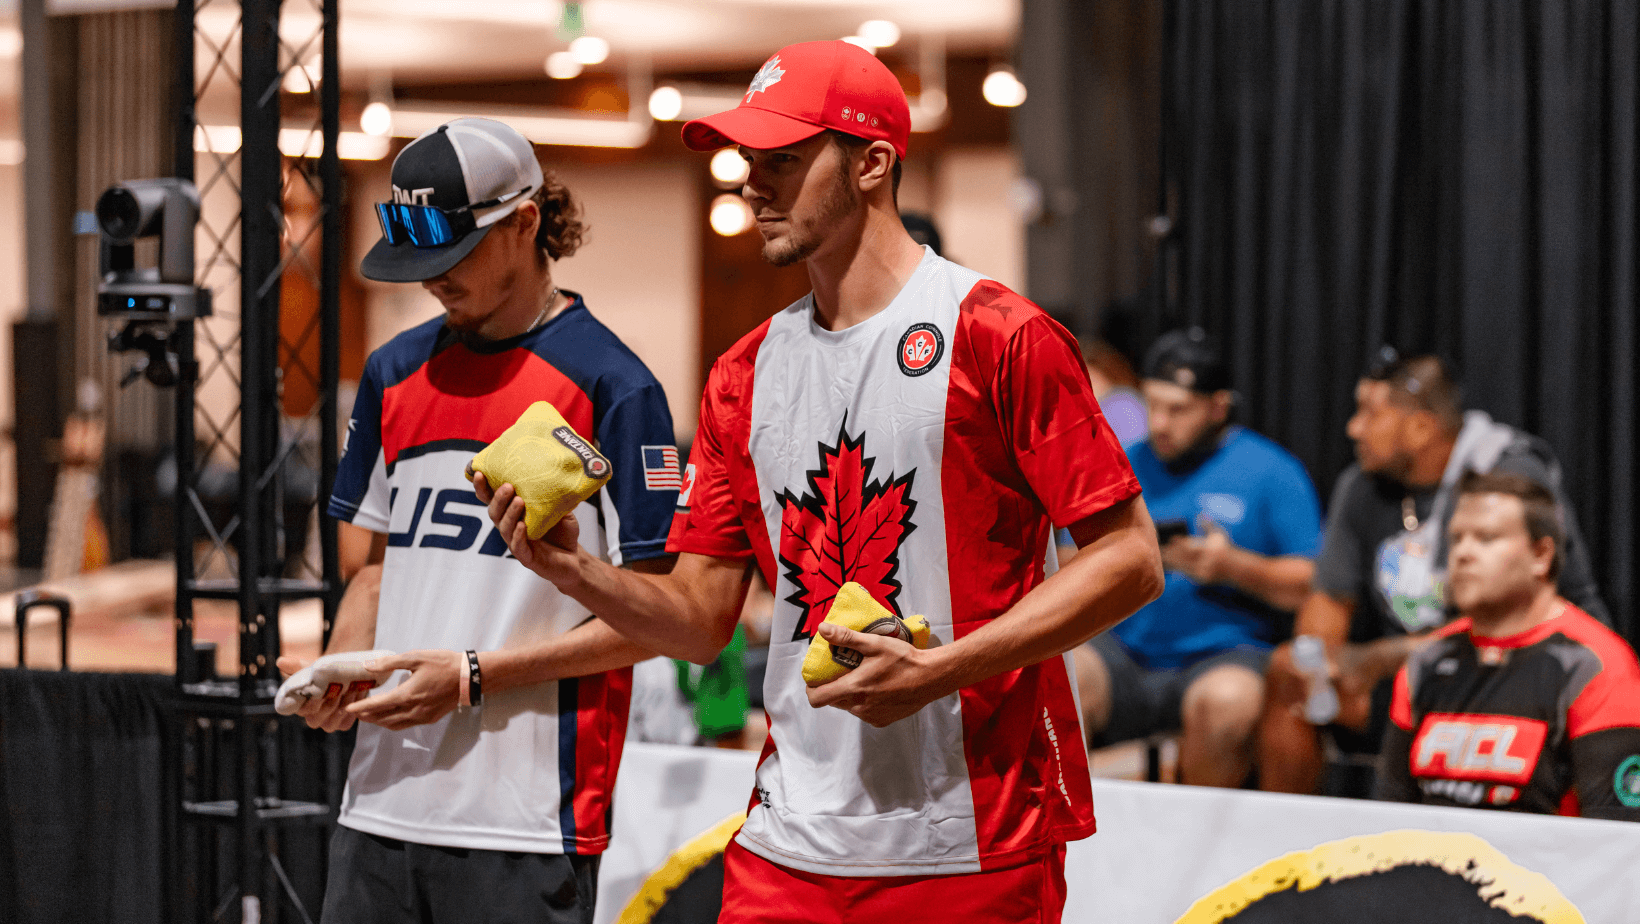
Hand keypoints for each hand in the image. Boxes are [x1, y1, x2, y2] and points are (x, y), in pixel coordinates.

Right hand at [275, 654, 370, 731]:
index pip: (301, 711)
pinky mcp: (342, 723)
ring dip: (341, 708)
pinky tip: (358, 695)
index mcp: (301, 706)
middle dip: (327, 706)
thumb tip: (280, 661)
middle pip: (315, 721)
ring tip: (351, 690)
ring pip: (331, 725)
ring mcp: (327, 722)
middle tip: (339, 690)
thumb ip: (297, 667)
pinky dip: (352, 711)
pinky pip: (345, 724)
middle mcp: (312, 717)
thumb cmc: (325, 672)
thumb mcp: (312, 668)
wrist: (344, 674)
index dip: (310, 703)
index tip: (320, 690)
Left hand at [345, 649, 462, 730]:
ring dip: (379, 722)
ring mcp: (422, 716)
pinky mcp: (430, 718)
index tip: (348, 709)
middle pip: (383, 718)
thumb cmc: (443, 664)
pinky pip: (406, 724)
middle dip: (367, 717)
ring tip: (369, 716)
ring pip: (394, 724)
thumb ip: (389, 663)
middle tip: (355, 713)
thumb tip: (367, 666)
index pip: (377, 705)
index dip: (361, 708)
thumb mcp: (416, 657)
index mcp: (407, 694)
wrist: (469, 677)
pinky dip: (394, 723)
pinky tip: (391, 716)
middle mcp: (413, 709)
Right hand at [475, 474, 585, 588]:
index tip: (480, 473)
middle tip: (508, 486)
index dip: (484, 488)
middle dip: (498, 498)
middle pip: (495, 512)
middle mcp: (510, 527)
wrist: (574, 558)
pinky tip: (522, 526)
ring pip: (505, 528)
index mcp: (513, 513)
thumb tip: (554, 476)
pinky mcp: (527, 558)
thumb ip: (554, 497)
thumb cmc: (562, 532)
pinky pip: (517, 547)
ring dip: (510, 513)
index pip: (493, 500)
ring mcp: (516, 543)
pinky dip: (518, 536)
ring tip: (518, 501)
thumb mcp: (561, 510)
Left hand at [804, 622, 941, 727]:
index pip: (818, 698)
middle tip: (844, 670)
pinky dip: (866, 702)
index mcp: (854, 688)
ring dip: (851, 694)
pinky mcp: (882, 721)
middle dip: (835, 687)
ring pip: (850, 706)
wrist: (932, 678)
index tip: (816, 678)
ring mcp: (871, 716)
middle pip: (834, 701)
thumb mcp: (875, 643)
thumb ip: (846, 637)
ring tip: (865, 677)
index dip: (812, 689)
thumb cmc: (904, 660)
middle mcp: (859, 707)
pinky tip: (879, 688)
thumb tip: (823, 629)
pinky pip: (865, 712)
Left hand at [1160, 518, 1231, 583]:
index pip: (1192, 545)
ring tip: (1161, 557)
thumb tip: (1200, 515)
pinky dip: (1178, 569)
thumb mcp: (1219, 535)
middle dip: (1172, 552)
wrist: (1235, 568)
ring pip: (1183, 566)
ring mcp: (1204, 571)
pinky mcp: (1201, 579)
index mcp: (1209, 549)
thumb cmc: (1224, 548)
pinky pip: (1187, 573)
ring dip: (1171, 562)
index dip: (1181, 542)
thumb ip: (1208, 526)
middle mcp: (1205, 561)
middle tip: (1160, 548)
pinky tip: (1169, 565)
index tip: (1172, 538)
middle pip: (1185, 556)